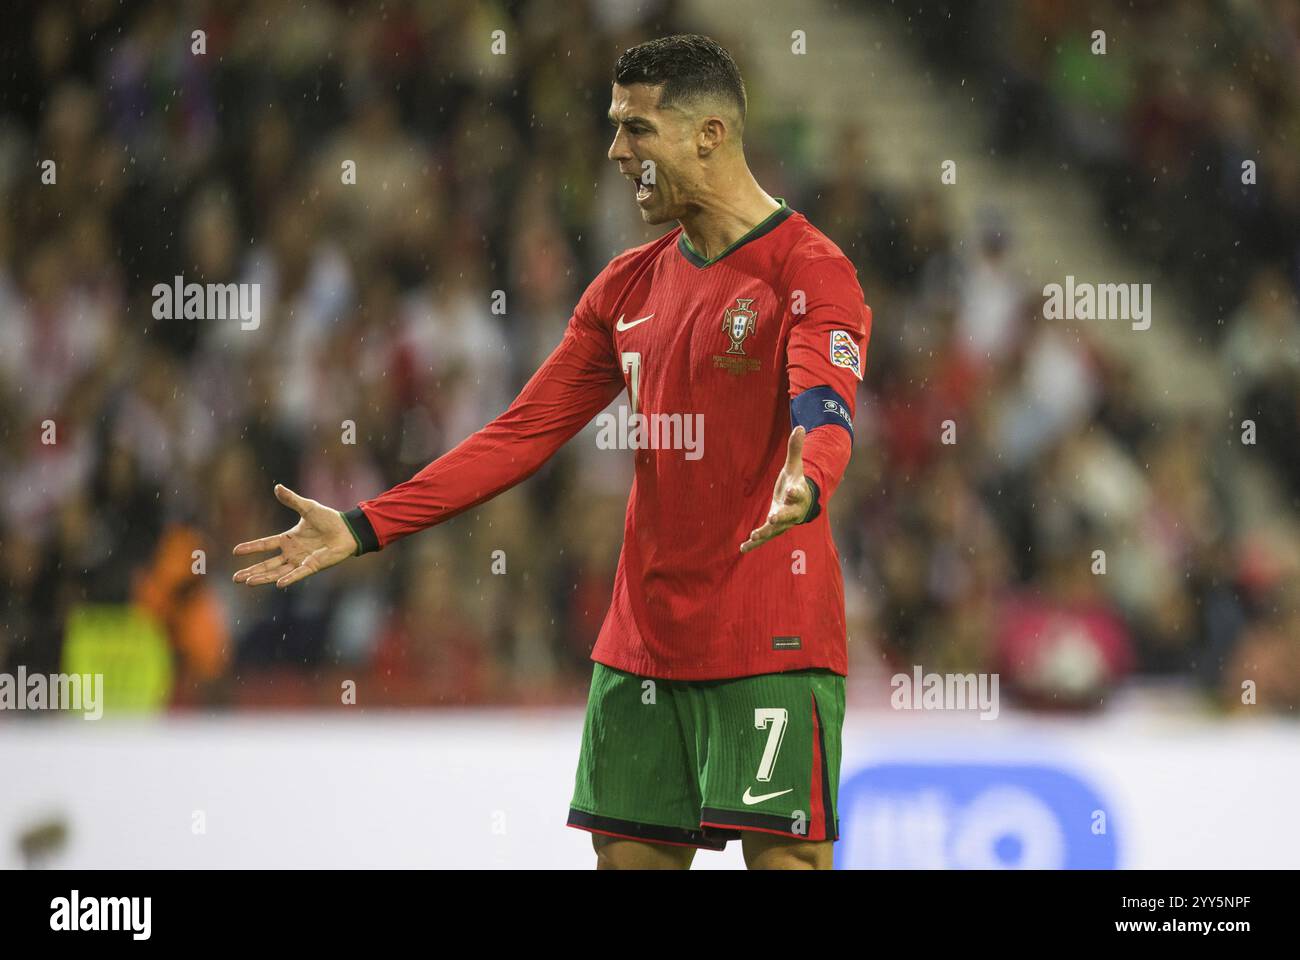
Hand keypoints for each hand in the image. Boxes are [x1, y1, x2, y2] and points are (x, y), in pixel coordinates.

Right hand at [232, 484, 356, 587]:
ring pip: (278, 572)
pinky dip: (288, 578)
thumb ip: (292, 500)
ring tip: (247, 582)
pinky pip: (298, 574)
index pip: (265, 544)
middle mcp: (292, 552)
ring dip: (263, 577)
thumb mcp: (308, 508)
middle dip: (252, 571)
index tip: (235, 551)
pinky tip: (278, 584)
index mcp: (289, 539)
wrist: (348, 530)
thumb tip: (277, 487)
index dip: (251, 547)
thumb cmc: (330, 519)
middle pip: (267, 564)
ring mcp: (301, 561)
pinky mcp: (312, 566)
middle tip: (235, 578)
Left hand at [740, 426, 812, 553]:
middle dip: (781, 517)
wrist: (802, 504)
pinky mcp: (773, 529)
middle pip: (788, 515)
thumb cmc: (796, 483)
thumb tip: (800, 426)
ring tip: (754, 535)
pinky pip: (765, 538)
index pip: (798, 493)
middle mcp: (792, 511)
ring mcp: (783, 522)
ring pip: (775, 530)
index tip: (790, 490)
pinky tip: (742, 548)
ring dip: (765, 533)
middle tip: (773, 517)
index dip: (795, 492)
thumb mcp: (795, 466)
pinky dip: (754, 544)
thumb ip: (795, 449)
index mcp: (798, 494)